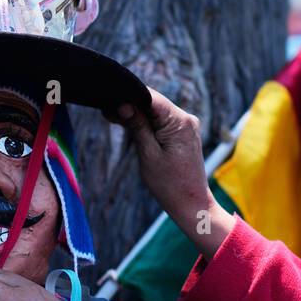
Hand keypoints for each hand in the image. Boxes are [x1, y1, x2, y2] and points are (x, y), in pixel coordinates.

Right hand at [111, 88, 233, 255]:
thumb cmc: (170, 185)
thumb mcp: (148, 154)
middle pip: (154, 103)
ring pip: (157, 112)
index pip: (150, 98)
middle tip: (108, 115)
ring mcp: (188, 126)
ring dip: (138, 116)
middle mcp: (187, 119)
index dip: (128, 96)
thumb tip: (124, 104)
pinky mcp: (184, 134)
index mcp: (180, 122)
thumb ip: (137, 127)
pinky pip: (163, 122)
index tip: (109, 103)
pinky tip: (134, 129)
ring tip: (117, 122)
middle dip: (131, 106)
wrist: (192, 204)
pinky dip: (148, 124)